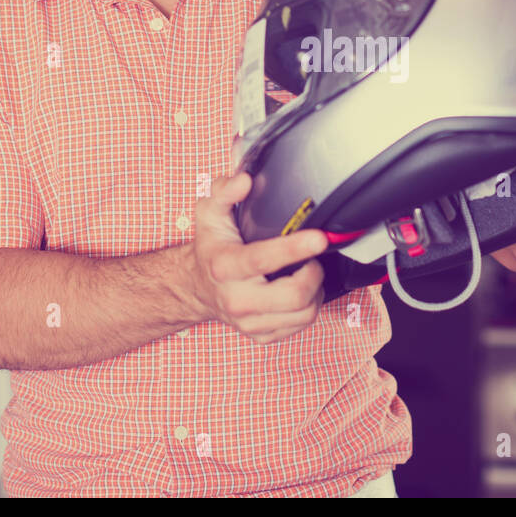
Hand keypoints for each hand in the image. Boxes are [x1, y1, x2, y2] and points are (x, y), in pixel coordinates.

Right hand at [190, 172, 328, 344]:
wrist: (197, 287)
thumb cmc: (210, 247)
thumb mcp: (209, 212)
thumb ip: (225, 191)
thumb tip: (244, 180)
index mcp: (225, 266)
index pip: (264, 260)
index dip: (295, 248)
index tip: (319, 238)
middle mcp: (236, 299)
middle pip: (294, 295)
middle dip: (314, 273)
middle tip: (313, 257)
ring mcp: (249, 322)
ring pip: (304, 313)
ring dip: (315, 290)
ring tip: (307, 273)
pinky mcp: (261, 336)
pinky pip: (300, 326)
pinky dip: (308, 307)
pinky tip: (299, 291)